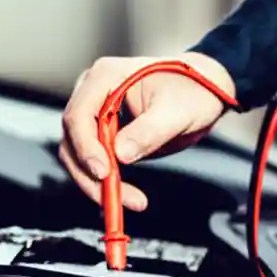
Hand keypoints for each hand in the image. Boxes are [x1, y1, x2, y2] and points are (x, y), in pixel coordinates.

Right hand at [59, 52, 234, 210]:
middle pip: (72, 139)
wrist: (204, 92)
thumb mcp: (177, 111)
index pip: (79, 116)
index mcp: (104, 77)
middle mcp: (92, 93)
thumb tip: (120, 156)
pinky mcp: (102, 134)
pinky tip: (127, 195)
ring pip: (76, 155)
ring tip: (132, 200)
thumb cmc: (193, 91)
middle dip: (90, 172)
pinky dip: (104, 182)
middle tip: (116, 198)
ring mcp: (94, 113)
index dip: (86, 147)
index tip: (104, 173)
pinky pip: (91, 161)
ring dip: (96, 183)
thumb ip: (149, 131)